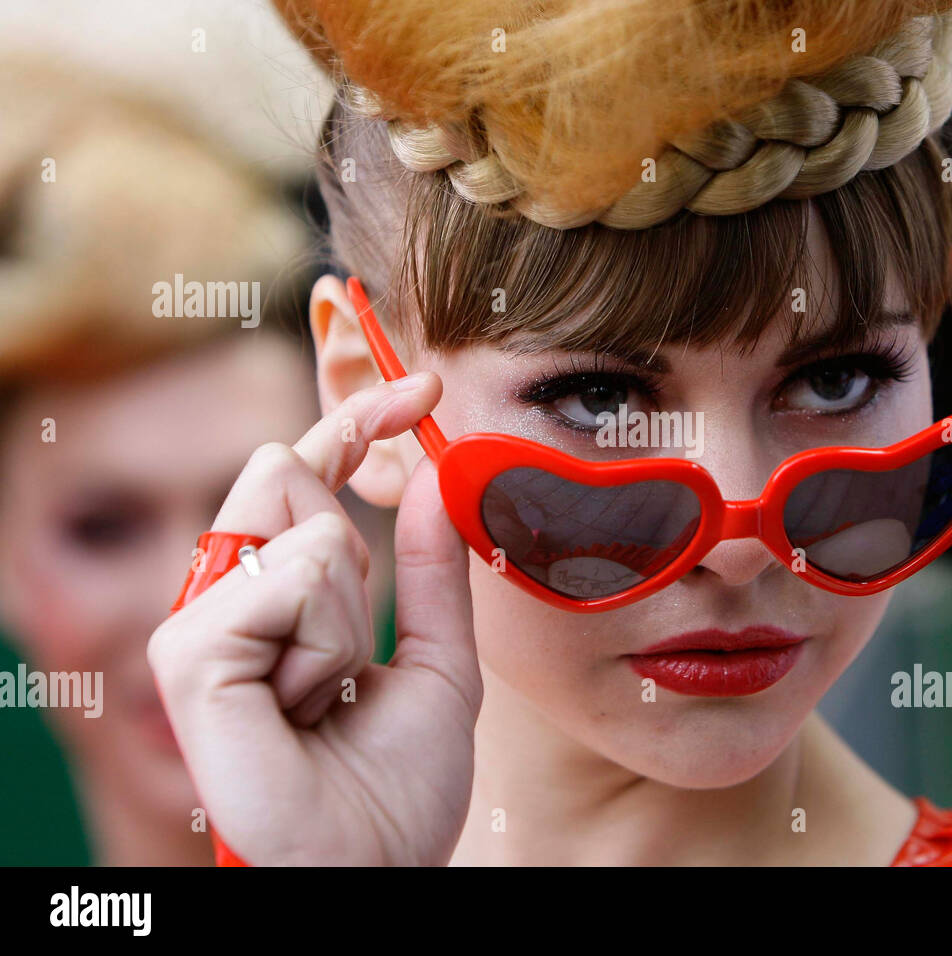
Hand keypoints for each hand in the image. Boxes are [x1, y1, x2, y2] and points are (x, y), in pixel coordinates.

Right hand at [148, 372, 480, 864]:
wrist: (375, 867)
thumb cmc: (397, 783)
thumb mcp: (439, 659)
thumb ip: (433, 570)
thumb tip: (432, 474)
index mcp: (278, 591)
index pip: (307, 471)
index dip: (361, 418)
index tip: (427, 387)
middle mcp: (228, 594)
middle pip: (287, 468)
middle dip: (356, 543)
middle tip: (357, 647)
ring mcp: (198, 620)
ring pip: (302, 529)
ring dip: (350, 618)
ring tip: (328, 696)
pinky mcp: (188, 652)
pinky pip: (289, 582)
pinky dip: (326, 647)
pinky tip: (302, 708)